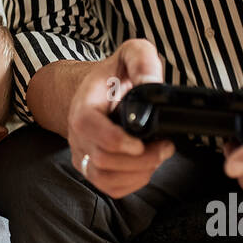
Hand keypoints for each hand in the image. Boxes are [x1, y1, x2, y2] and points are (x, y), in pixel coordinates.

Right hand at [67, 39, 175, 198]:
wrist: (97, 92)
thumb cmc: (115, 76)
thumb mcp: (131, 54)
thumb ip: (142, 62)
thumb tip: (153, 84)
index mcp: (83, 107)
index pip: (89, 129)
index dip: (116, 141)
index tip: (142, 143)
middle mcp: (77, 135)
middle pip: (101, 161)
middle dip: (140, 160)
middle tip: (165, 147)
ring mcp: (83, 155)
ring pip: (105, 179)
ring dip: (139, 173)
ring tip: (158, 156)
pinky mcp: (92, 169)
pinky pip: (110, 188)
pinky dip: (133, 183)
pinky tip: (146, 167)